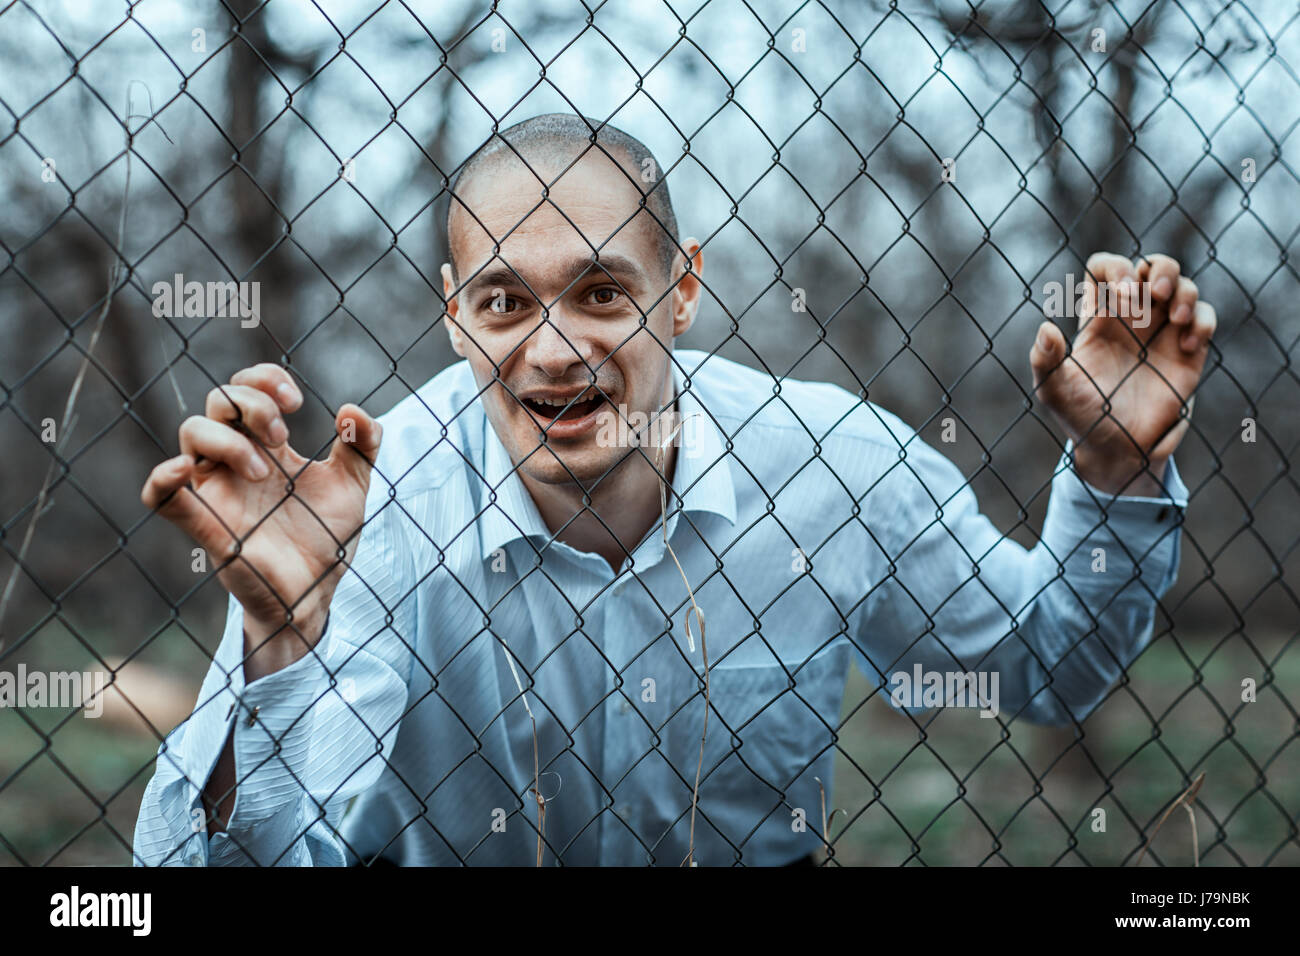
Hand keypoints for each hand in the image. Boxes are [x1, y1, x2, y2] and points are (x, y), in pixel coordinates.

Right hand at [141, 364, 381, 679]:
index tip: (295, 402)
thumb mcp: (354, 487)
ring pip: (191, 433)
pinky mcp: (206, 524)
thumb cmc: (326, 538)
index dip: (264, 380)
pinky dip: (162, 479)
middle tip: (284, 436)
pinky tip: (183, 469)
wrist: (317, 592)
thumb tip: (352, 411)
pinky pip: (162, 497)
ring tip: (264, 472)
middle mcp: (237, 460)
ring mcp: (218, 489)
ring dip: (229, 439)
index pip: (246, 389)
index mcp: (268, 446)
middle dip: (251, 405)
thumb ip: (363, 446)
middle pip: (218, 401)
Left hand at [1031, 252, 1215, 495]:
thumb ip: (1045, 361)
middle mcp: (1132, 319)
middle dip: (1158, 268)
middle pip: (1151, 267)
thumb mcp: (1053, 391)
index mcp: (1099, 318)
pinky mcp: (1188, 352)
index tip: (1120, 293)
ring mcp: (1162, 333)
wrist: (1117, 449)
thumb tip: (1045, 330)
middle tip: (1153, 293)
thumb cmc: (1080, 417)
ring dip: (1184, 290)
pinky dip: (1202, 321)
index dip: (1114, 268)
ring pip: (1182, 286)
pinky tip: (1186, 345)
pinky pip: (1204, 318)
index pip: (1105, 269)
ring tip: (1174, 317)